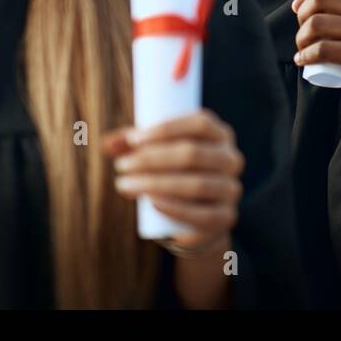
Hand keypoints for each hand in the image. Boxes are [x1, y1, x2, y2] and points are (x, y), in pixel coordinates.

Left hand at [104, 110, 242, 253]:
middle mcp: (232, 159)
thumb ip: (133, 143)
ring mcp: (231, 189)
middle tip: (122, 166)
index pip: (200, 123)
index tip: (133, 139)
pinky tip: (152, 204)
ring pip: (197, 184)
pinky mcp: (225, 217)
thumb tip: (108, 143)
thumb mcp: (156, 151)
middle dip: (152, 159)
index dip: (166, 128)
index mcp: (220, 134)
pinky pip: (203, 215)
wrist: (193, 214)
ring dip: (157, 184)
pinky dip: (177, 209)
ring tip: (126, 185)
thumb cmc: (173, 171)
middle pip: (194, 154)